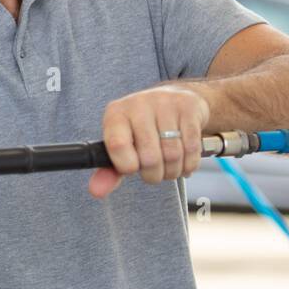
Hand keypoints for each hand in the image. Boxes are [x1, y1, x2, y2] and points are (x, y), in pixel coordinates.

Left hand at [89, 85, 210, 198]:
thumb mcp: (122, 144)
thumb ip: (109, 171)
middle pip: (149, 157)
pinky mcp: (188, 107)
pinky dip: (189, 164)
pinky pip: (192, 148)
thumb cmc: (142, 128)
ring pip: (173, 154)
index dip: (127, 166)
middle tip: (154, 173)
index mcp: (116, 114)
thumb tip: (96, 191)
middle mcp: (139, 105)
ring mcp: (165, 104)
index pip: (117, 146)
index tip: (132, 168)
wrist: (175, 97)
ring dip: (172, 171)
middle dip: (153, 175)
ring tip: (168, 169)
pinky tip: (183, 162)